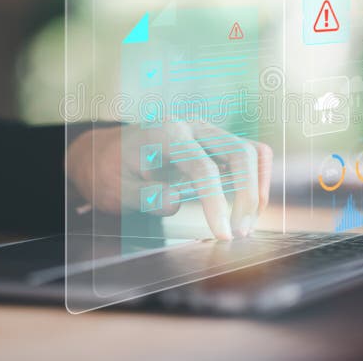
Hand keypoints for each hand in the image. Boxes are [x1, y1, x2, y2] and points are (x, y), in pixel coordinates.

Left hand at [67, 122, 271, 239]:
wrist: (104, 151)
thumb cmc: (109, 171)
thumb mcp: (114, 188)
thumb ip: (143, 196)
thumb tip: (174, 204)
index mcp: (165, 134)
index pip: (203, 167)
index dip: (217, 203)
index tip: (223, 235)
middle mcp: (192, 126)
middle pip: (239, 152)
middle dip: (248, 195)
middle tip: (241, 233)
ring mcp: (207, 132)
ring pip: (250, 151)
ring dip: (257, 187)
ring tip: (247, 222)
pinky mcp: (215, 142)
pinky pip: (249, 153)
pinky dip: (258, 178)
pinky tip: (249, 205)